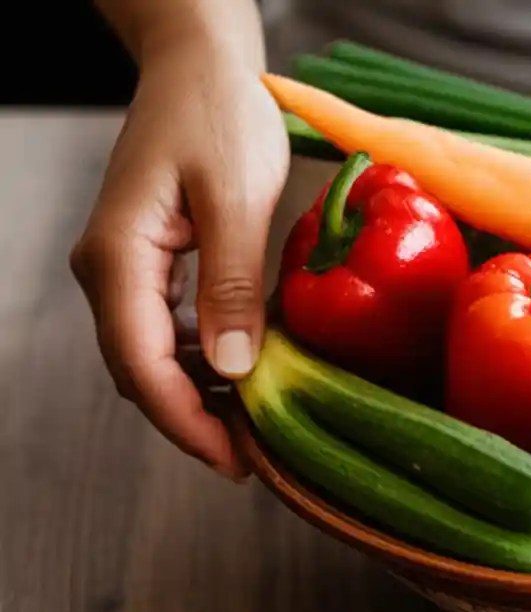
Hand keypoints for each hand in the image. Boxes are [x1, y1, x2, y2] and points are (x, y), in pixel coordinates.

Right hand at [70, 43, 288, 477]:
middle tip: (257, 457)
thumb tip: (234, 370)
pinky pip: (166, 330)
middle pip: (140, 372)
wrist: (198, 67)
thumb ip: (232, 284)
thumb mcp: (237, 197)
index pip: (141, 365)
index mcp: (119, 257)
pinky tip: (245, 374)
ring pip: (152, 356)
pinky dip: (202, 362)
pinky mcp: (148, 262)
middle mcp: (109, 270)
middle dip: (193, 421)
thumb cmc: (219, 116)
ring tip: (257, 427)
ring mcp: (124, 268)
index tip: (234, 461)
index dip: (185, 422)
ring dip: (198, 397)